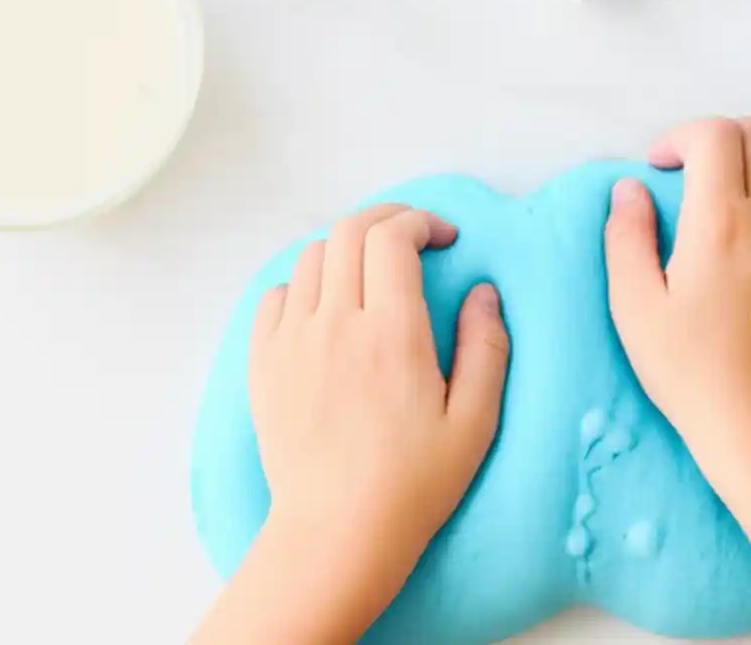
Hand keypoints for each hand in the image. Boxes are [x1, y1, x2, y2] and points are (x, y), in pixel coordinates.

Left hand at [250, 204, 508, 545]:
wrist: (337, 532)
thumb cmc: (414, 484)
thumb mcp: (476, 422)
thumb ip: (485, 347)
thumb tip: (483, 292)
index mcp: (393, 334)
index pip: (391, 237)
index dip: (420, 221)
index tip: (444, 238)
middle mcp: (336, 325)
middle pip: (349, 232)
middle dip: (386, 219)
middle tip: (413, 237)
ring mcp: (292, 342)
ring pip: (310, 257)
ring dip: (346, 249)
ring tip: (372, 274)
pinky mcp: (264, 364)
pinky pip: (275, 296)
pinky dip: (303, 284)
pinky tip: (327, 308)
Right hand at [604, 117, 750, 461]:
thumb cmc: (692, 372)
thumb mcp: (635, 308)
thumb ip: (627, 237)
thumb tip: (630, 186)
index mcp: (719, 221)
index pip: (713, 134)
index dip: (681, 136)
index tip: (662, 166)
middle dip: (718, 142)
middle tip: (696, 178)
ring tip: (740, 196)